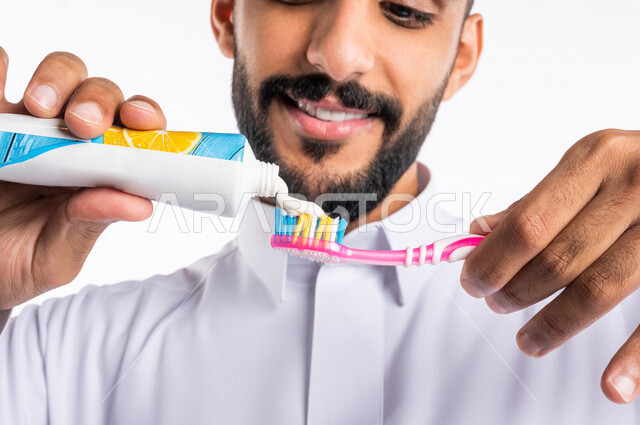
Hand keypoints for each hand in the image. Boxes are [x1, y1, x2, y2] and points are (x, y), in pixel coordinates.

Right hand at [0, 46, 165, 308]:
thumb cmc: (15, 263)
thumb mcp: (54, 257)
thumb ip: (88, 227)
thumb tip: (139, 205)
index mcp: (100, 171)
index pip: (135, 132)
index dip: (145, 117)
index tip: (141, 121)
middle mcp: (71, 140)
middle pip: (100, 94)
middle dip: (98, 100)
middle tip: (81, 124)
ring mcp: (29, 124)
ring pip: (59, 74)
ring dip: (57, 80)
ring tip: (39, 106)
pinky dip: (2, 68)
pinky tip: (1, 84)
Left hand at [460, 128, 639, 403]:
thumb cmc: (636, 167)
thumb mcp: (587, 166)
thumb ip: (535, 202)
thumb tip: (479, 232)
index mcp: (597, 158)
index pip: (527, 225)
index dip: (492, 261)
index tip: (471, 281)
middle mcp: (634, 186)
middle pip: (557, 259)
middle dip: (515, 290)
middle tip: (496, 304)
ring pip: (598, 289)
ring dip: (554, 323)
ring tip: (528, 338)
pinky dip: (634, 357)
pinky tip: (612, 385)